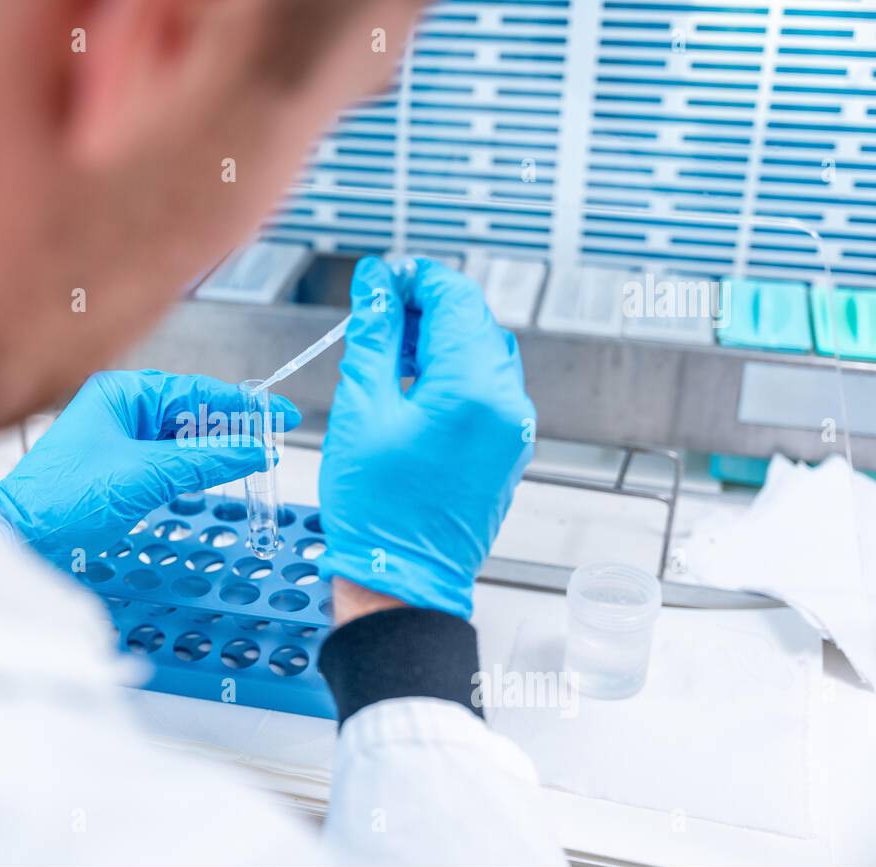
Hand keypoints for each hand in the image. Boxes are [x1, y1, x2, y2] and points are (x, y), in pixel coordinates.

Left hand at [0, 370, 300, 568]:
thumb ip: (205, 461)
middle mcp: (120, 408)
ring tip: (254, 458)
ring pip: (181, 437)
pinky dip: (194, 467)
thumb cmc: (65, 500)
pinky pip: (167, 459)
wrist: (21, 538)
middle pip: (191, 411)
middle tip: (274, 439)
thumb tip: (254, 450)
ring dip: (215, 449)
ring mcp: (118, 438)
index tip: (281, 414)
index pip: (197, 391)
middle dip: (232, 426)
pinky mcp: (118, 468)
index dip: (244, 405)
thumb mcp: (146, 476)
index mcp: (122, 393)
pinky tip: (216, 474)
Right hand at [319, 256, 534, 620]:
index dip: (414, 278)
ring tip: (389, 354)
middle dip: (426, 307)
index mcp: (474, 388)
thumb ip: (374, 336)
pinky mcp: (507, 448)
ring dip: (440, 339)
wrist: (401, 579)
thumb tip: (376, 285)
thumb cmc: (377, 509)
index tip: (379, 279)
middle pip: (474, 321)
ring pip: (483, 353)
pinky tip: (413, 387)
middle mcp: (507, 403)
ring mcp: (514, 428)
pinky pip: (488, 389)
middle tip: (377, 313)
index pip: (455, 299)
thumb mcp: (362, 409)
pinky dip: (453, 374)